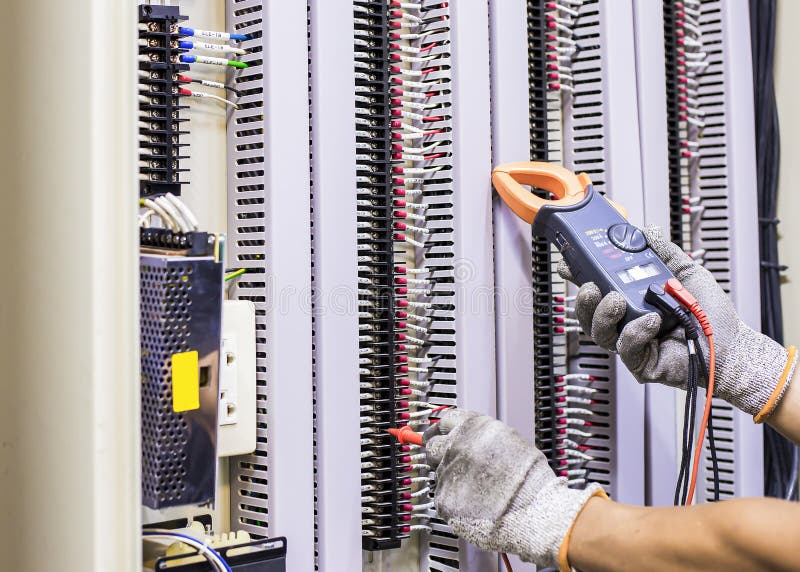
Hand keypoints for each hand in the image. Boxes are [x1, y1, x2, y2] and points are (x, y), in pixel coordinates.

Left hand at [423, 409, 604, 569]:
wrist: (534, 510)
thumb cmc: (529, 479)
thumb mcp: (508, 439)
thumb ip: (482, 436)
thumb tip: (467, 437)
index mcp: (473, 427)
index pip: (444, 420)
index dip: (441, 430)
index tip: (439, 435)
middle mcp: (457, 445)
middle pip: (433, 445)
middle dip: (438, 453)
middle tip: (450, 463)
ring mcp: (448, 472)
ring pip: (438, 473)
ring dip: (450, 478)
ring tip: (475, 488)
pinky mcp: (445, 498)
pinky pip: (442, 495)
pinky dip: (453, 499)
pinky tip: (473, 502)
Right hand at [559, 225, 796, 418]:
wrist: (731, 346)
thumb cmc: (710, 317)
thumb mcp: (686, 274)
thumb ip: (665, 251)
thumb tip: (647, 231)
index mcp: (632, 301)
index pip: (597, 288)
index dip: (578, 276)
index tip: (570, 263)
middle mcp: (627, 322)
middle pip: (588, 314)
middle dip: (583, 299)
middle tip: (591, 286)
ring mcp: (631, 343)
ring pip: (599, 332)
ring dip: (602, 314)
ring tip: (618, 300)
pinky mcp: (640, 363)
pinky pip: (626, 347)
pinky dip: (636, 331)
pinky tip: (652, 321)